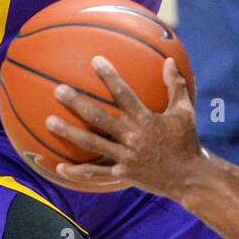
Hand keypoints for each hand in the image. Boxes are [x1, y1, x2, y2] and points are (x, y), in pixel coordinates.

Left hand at [48, 56, 203, 197]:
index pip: (124, 94)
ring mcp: (124, 157)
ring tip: (49, 121)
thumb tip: (168, 60)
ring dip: (69, 132)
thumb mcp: (185, 111)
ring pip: (91, 144)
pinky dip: (77, 172)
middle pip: (99, 118)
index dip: (110, 77)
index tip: (95, 61)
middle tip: (58, 90)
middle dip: (77, 103)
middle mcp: (132, 137)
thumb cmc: (187, 141)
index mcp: (146, 120)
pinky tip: (59, 167)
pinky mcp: (121, 173)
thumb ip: (175, 85)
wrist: (189, 178)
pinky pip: (95, 173)